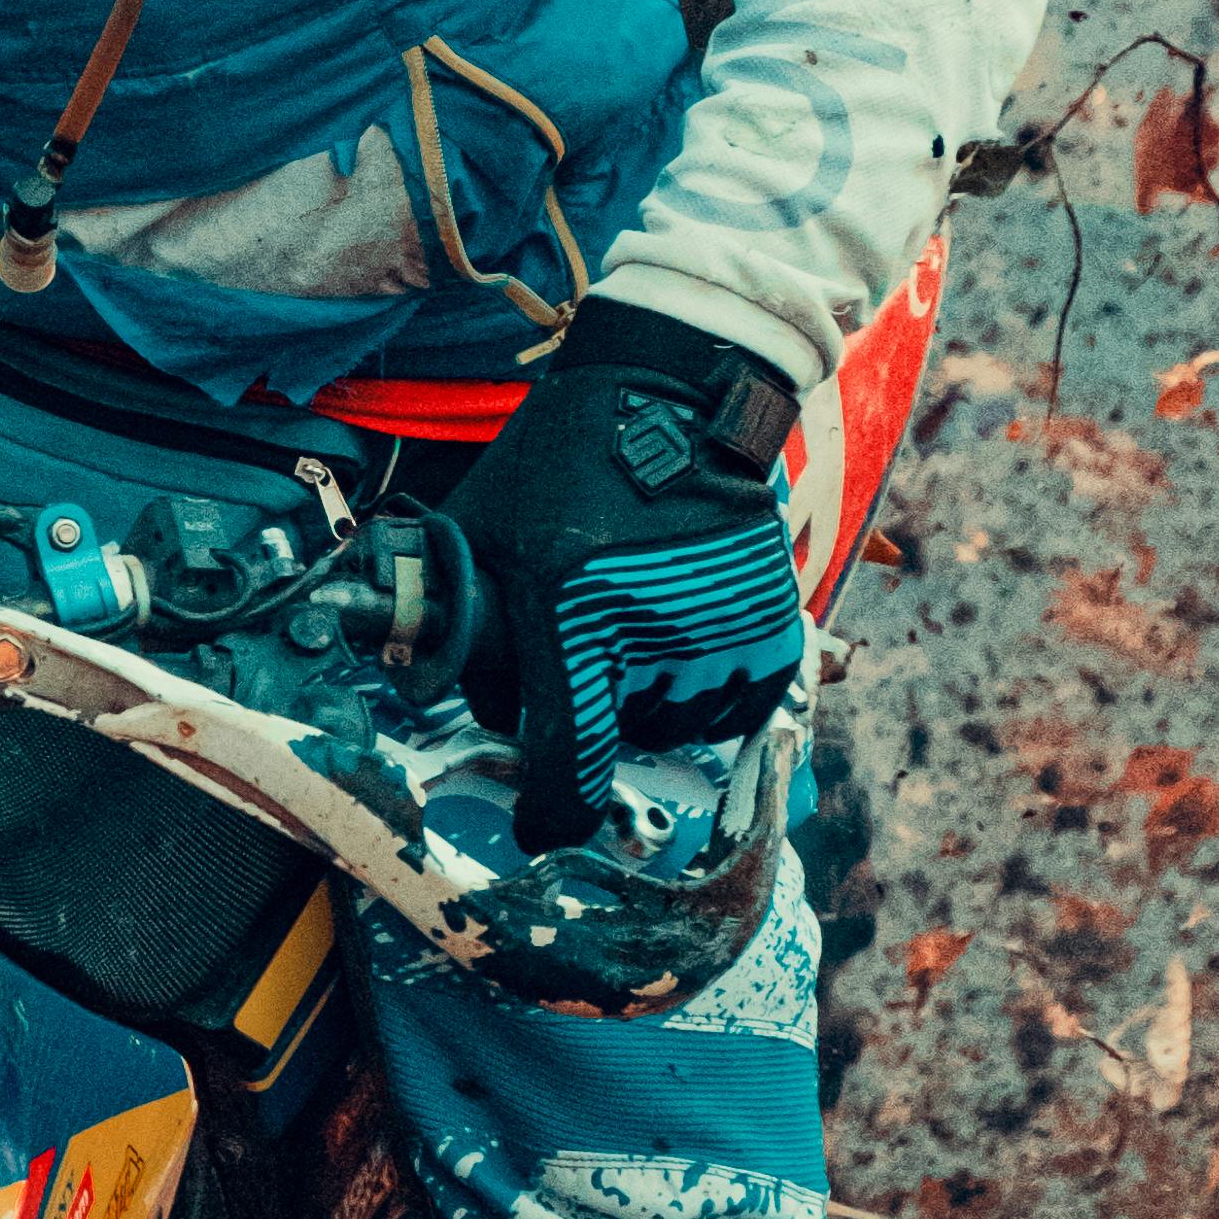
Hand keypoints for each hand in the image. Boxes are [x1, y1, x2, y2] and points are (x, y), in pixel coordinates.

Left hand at [457, 297, 805, 853]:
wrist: (673, 392)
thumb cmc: (564, 458)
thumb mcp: (486, 535)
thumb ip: (467, 624)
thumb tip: (447, 695)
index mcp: (575, 612)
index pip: (571, 761)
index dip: (549, 810)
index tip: (536, 826)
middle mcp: (656, 633)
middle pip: (616, 738)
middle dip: (589, 716)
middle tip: (579, 652)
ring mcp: (722, 632)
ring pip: (673, 724)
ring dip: (644, 703)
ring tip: (629, 627)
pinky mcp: (770, 626)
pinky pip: (733, 706)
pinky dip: (701, 690)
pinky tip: (675, 638)